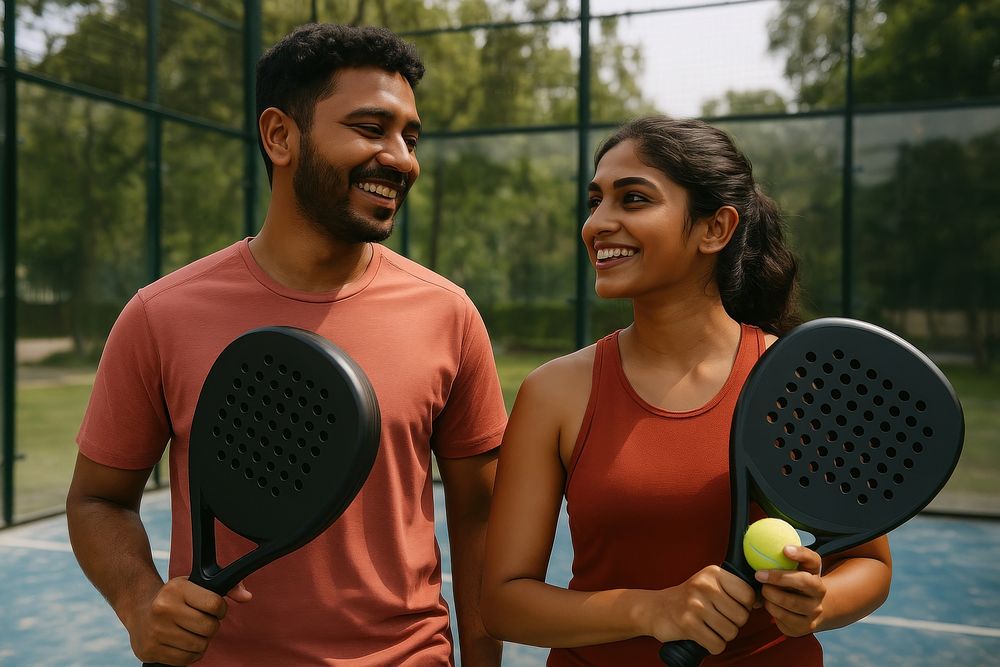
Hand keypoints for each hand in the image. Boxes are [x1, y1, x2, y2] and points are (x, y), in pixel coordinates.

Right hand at [128, 577, 251, 664]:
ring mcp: (155, 631)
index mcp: (176, 589)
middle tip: (201, 621)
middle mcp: (163, 609)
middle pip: (209, 628)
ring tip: (191, 631)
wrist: (139, 608)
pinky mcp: (150, 650)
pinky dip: (190, 654)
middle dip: (211, 626)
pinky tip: (182, 642)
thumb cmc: (175, 596)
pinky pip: (186, 660)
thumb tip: (247, 597)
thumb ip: (227, 587)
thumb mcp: (197, 583)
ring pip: (200, 646)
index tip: (214, 608)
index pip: (215, 604)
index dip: (220, 609)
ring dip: (201, 641)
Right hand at [641, 565, 755, 654]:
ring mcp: (695, 605)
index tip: (731, 607)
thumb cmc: (690, 598)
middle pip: (742, 617)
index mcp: (713, 573)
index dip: (745, 606)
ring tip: (709, 627)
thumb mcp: (710, 583)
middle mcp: (704, 586)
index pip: (748, 595)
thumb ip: (734, 588)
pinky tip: (703, 636)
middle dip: (733, 623)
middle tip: (718, 618)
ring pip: (731, 632)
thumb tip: (762, 601)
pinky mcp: (688, 624)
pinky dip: (713, 645)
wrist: (657, 608)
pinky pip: (717, 645)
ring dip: (723, 636)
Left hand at [754, 545, 825, 636]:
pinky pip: (783, 617)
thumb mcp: (789, 569)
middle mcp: (820, 591)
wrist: (808, 610)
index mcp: (815, 572)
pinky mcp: (806, 626)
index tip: (784, 549)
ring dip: (771, 595)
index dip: (800, 553)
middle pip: (803, 581)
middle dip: (779, 577)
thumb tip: (752, 542)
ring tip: (764, 591)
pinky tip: (768, 603)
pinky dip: (771, 609)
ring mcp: (815, 610)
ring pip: (790, 602)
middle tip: (759, 574)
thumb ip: (777, 558)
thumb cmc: (790, 584)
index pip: (813, 559)